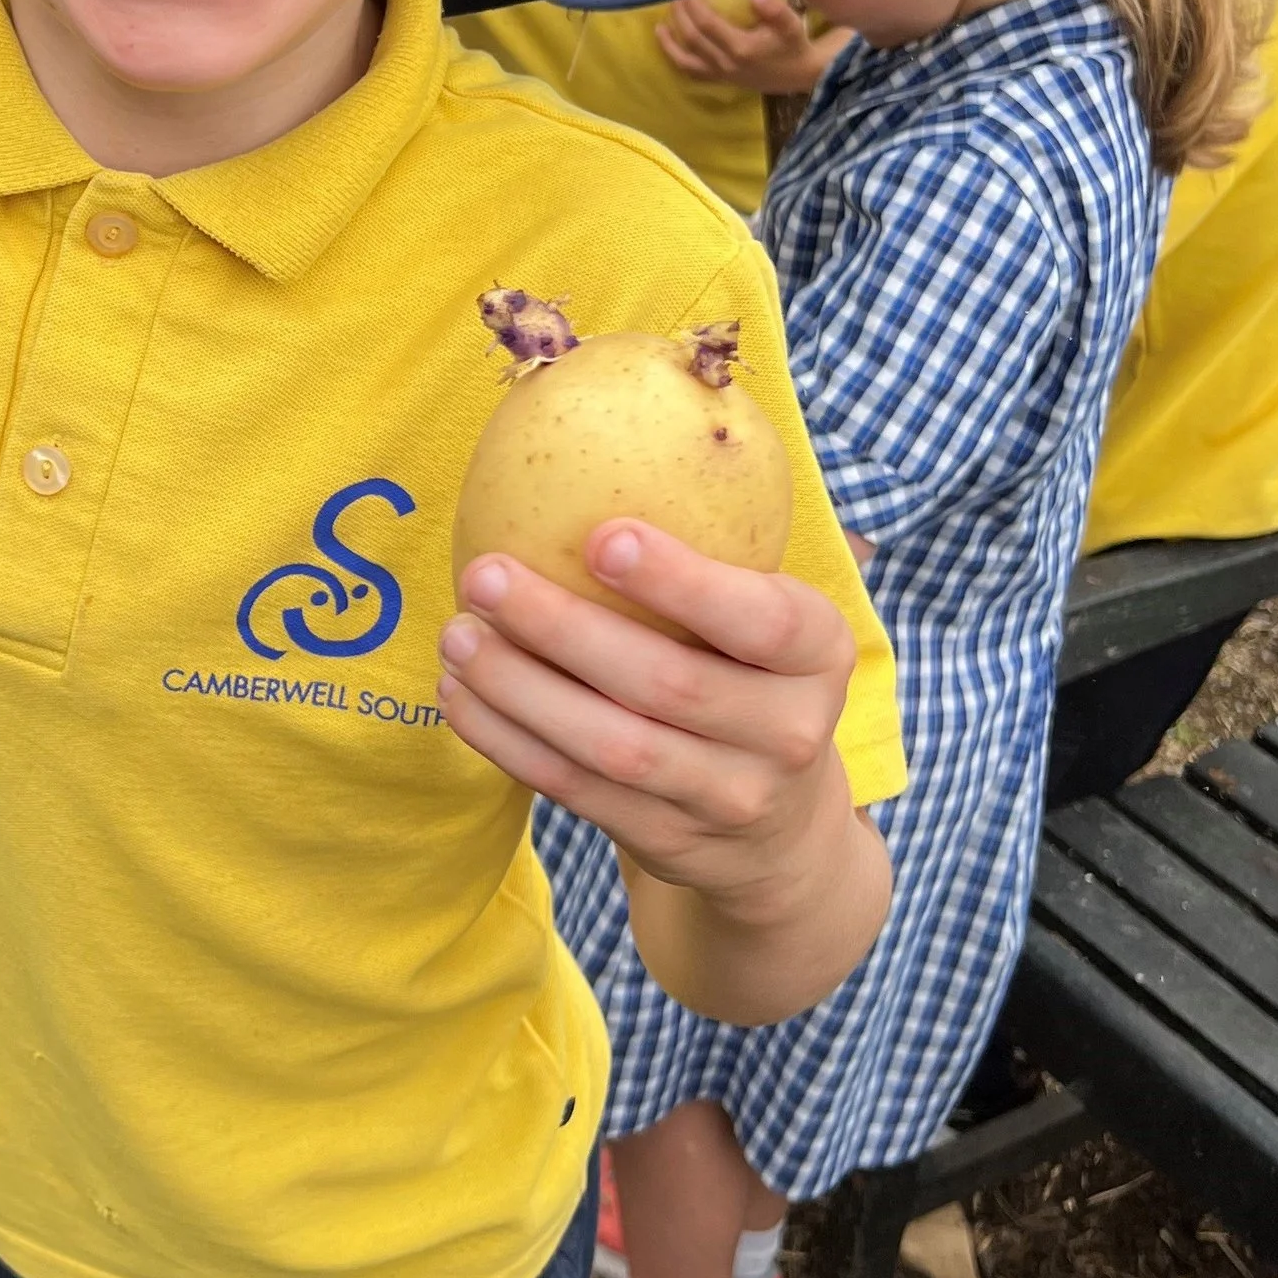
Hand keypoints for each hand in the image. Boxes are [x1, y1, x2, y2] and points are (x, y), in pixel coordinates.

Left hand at [437, 523, 888, 1019]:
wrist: (781, 832)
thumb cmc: (751, 676)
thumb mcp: (771, 620)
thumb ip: (718, 551)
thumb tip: (613, 436)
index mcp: (820, 652)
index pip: (761, 619)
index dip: (681, 581)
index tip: (601, 535)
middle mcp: (789, 731)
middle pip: (667, 683)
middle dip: (563, 628)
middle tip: (484, 575)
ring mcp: (729, 797)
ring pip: (611, 747)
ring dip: (519, 689)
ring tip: (458, 635)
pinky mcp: (667, 842)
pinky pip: (574, 790)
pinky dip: (508, 741)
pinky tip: (461, 694)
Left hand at [655, 0, 851, 96]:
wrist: (800, 74)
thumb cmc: (794, 44)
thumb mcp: (792, 25)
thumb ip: (775, 10)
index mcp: (741, 48)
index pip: (707, 23)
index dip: (693, 4)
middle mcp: (726, 63)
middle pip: (693, 37)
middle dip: (680, 15)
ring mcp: (721, 74)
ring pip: (686, 60)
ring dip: (670, 42)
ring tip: (660, 24)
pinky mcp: (720, 80)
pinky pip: (692, 73)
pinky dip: (677, 59)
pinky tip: (669, 45)